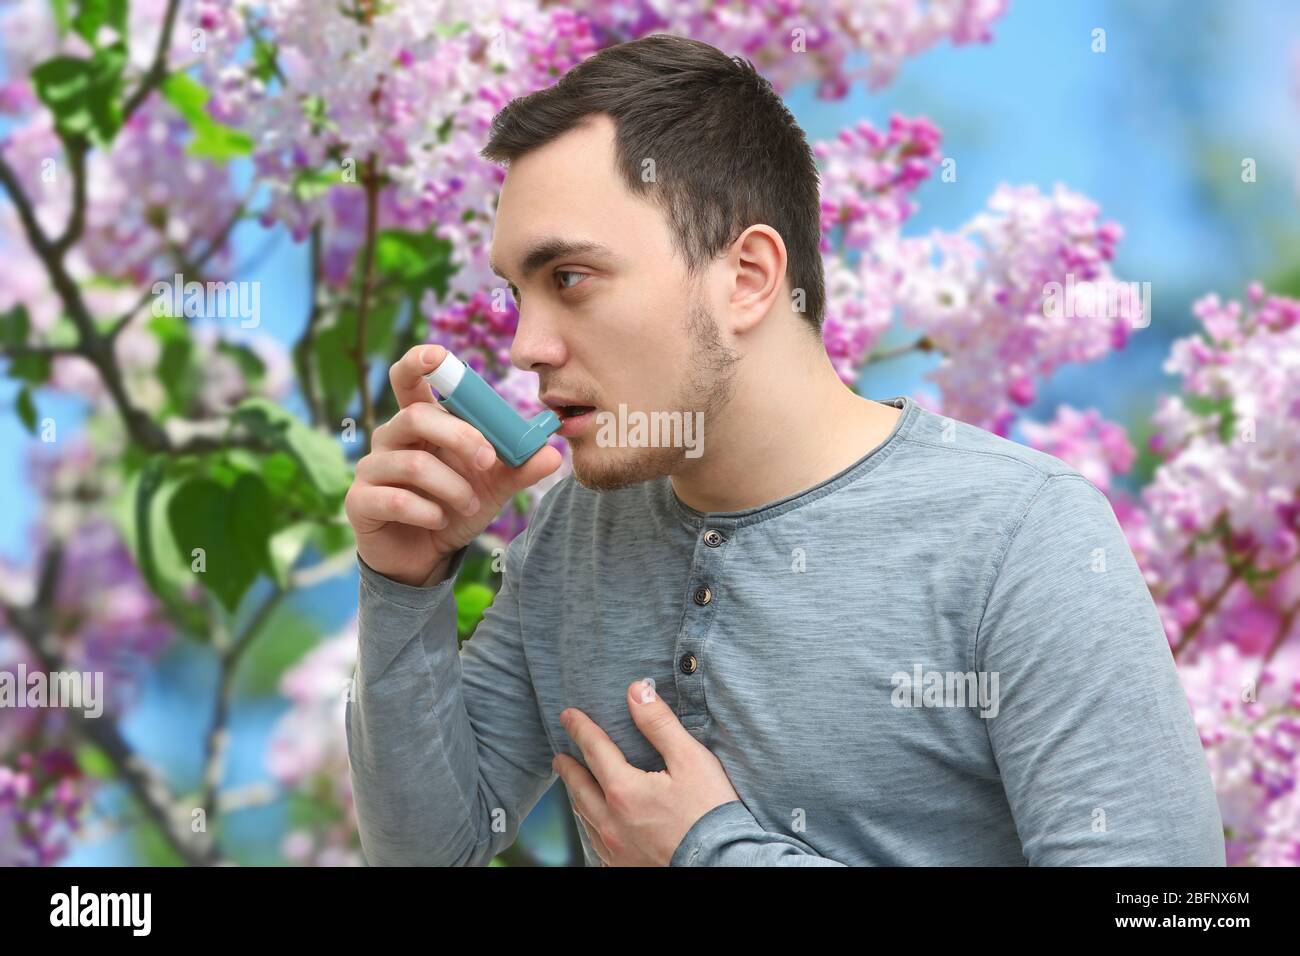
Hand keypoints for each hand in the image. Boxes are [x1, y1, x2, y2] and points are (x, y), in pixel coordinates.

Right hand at [345, 344, 562, 585]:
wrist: (424, 557)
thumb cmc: (454, 509)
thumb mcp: (492, 487)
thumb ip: (518, 469)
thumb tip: (552, 453)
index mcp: (420, 422)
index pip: (409, 379)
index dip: (419, 362)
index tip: (438, 354)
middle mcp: (390, 437)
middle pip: (416, 416)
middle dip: (460, 437)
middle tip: (488, 461)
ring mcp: (371, 468)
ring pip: (413, 463)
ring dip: (453, 487)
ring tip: (470, 506)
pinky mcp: (360, 501)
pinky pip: (395, 499)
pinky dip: (428, 512)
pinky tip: (439, 522)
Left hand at [553, 679, 740, 865]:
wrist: (725, 863)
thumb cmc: (711, 811)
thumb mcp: (690, 759)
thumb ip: (659, 723)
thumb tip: (636, 690)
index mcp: (624, 791)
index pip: (595, 750)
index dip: (581, 729)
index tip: (568, 716)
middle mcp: (612, 822)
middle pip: (580, 788)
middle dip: (569, 769)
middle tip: (559, 757)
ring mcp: (616, 850)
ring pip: (587, 819)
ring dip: (578, 797)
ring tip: (575, 787)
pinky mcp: (625, 868)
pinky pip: (598, 845)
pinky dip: (592, 827)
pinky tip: (597, 825)